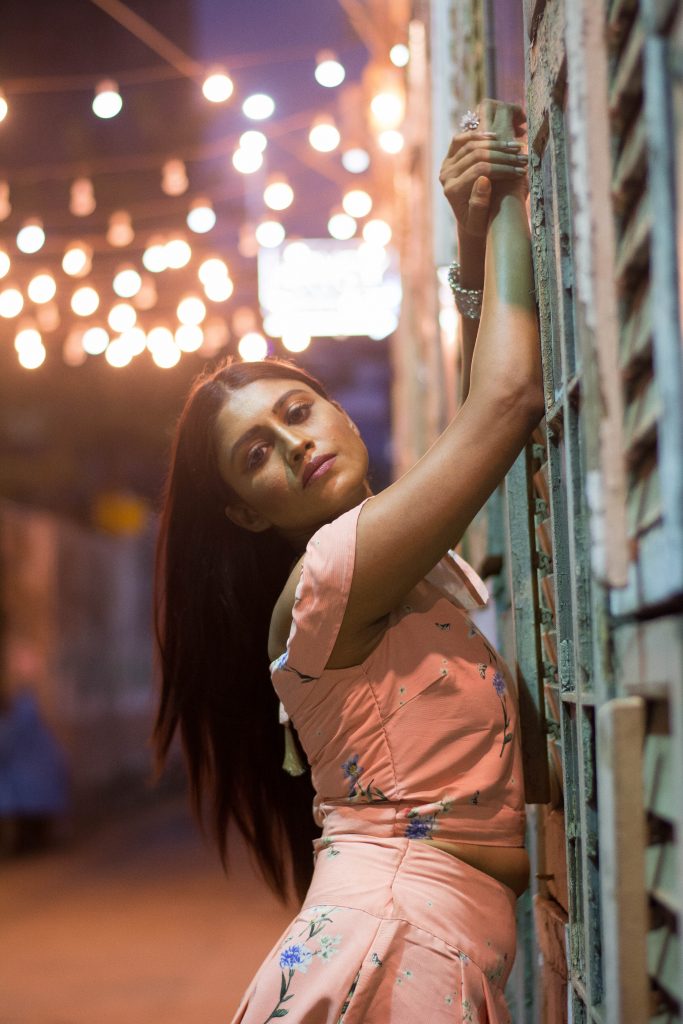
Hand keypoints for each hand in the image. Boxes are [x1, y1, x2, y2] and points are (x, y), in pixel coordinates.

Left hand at [440, 99, 528, 236]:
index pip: (480, 170)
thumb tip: (484, 180)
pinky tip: (496, 137)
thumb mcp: (479, 222)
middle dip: (502, 155)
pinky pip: (461, 139)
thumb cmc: (479, 223)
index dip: (502, 167)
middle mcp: (446, 175)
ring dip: (495, 143)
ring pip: (470, 144)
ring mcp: (446, 164)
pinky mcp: (449, 157)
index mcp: (452, 191)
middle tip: (521, 156)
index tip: (521, 169)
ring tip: (515, 147)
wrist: (470, 220)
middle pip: (476, 155)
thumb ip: (479, 205)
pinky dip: (478, 135)